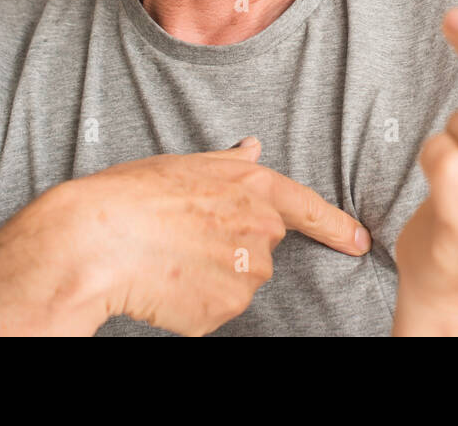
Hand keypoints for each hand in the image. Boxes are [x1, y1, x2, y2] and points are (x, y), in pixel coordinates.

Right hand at [64, 138, 370, 335]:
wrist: (96, 239)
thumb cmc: (135, 195)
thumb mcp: (187, 165)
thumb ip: (229, 163)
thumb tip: (254, 147)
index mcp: (253, 187)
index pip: (309, 207)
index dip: (337, 226)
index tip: (361, 242)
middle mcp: (260, 230)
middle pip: (262, 249)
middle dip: (232, 248)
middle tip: (185, 238)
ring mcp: (245, 272)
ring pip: (239, 282)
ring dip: (212, 278)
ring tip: (170, 258)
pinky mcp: (225, 309)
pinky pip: (215, 311)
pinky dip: (193, 305)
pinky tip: (165, 284)